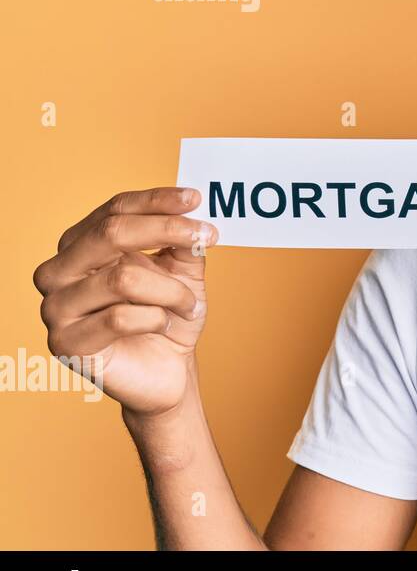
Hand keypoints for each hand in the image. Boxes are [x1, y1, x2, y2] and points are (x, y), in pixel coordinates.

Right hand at [32, 188, 217, 416]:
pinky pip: (120, 318)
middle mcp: (58, 272)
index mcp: (79, 246)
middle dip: (166, 230)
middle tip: (206, 236)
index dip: (156, 201)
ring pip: (123, 278)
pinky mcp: (66, 343)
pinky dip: (157, 319)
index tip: (195, 199)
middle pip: (110, 233)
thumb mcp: (183, 272)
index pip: (115, 210)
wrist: (167, 371)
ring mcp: (56, 308)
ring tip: (190, 305)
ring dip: (171, 290)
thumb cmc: (168, 316)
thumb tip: (192, 214)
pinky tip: (165, 326)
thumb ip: (183, 242)